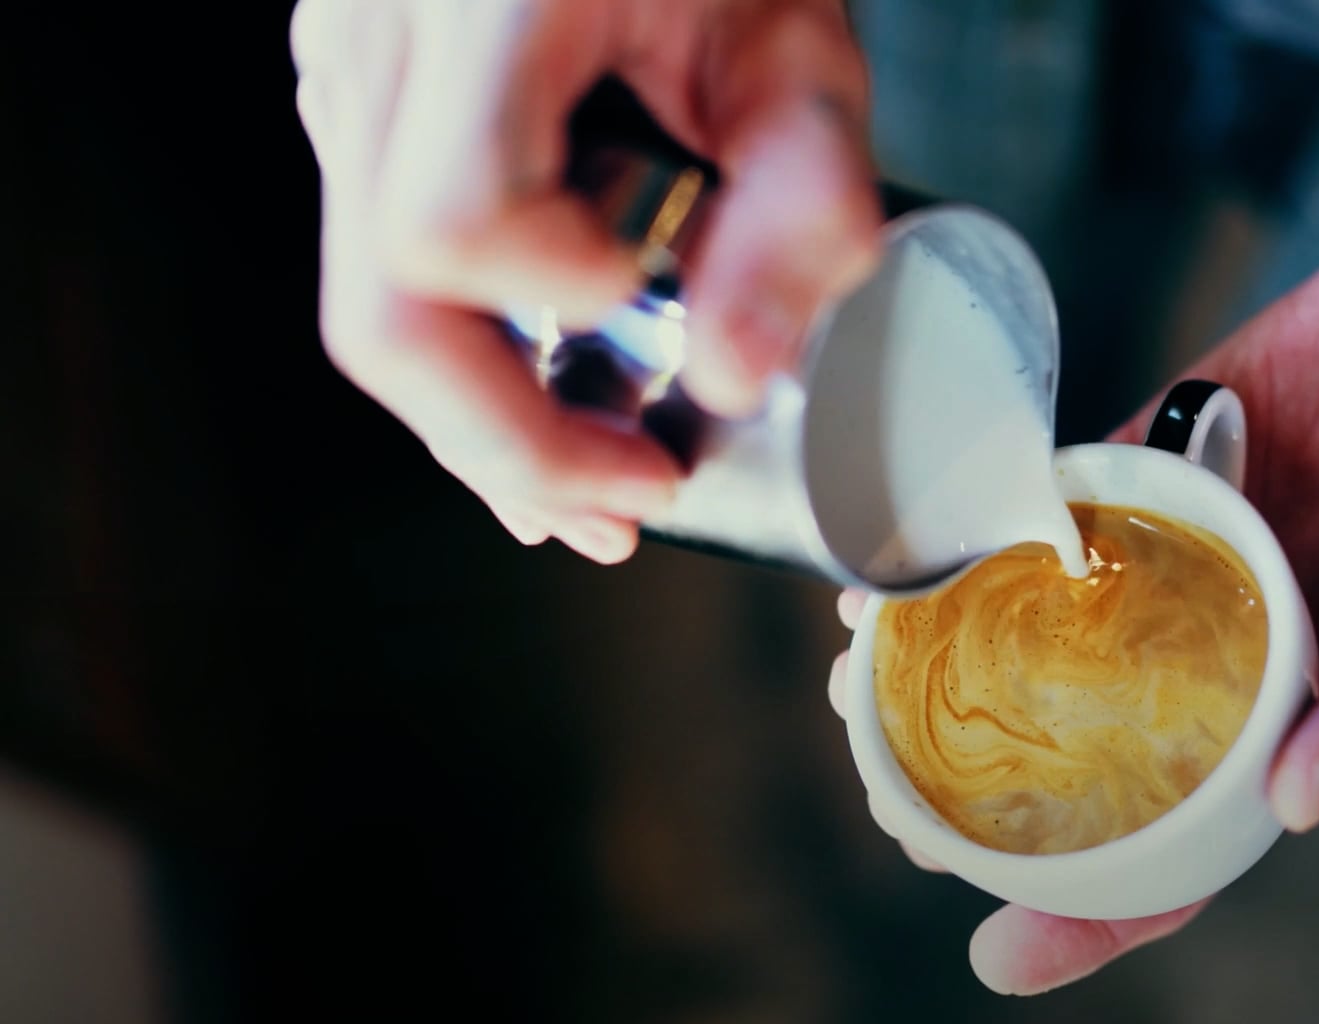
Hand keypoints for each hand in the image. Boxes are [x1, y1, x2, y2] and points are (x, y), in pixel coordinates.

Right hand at [291, 0, 879, 561]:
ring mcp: (346, 73)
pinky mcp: (355, 100)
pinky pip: (380, 260)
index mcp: (484, 12)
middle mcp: (379, 46)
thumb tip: (736, 380)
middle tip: (625, 506)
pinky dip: (465, 350)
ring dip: (480, 419)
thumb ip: (799, 199)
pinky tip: (546, 394)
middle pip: (379, 311)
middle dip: (505, 442)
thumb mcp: (798, 41)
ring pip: (367, 305)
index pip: (452, 218)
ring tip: (594, 478)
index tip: (651, 313)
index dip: (548, 300)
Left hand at [827, 147, 1318, 992]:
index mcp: (1298, 712)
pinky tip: (911, 558)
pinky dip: (982, 533)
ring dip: (952, 665)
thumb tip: (1305, 798)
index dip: (1099, 911)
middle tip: (895, 812)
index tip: (1002, 955)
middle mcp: (1220, 648)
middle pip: (1086, 750)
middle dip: (988, 796)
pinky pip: (1052, 506)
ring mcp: (1178, 555)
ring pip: (1044, 634)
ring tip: (859, 691)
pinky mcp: (1151, 455)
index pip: (1186, 845)